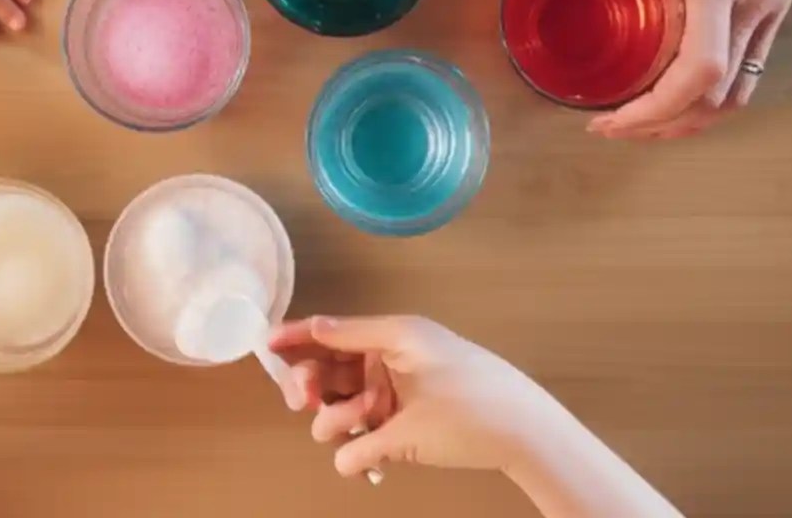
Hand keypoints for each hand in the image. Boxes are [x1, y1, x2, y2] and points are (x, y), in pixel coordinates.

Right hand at [269, 316, 553, 476]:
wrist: (525, 433)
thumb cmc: (470, 404)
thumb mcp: (407, 389)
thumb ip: (355, 379)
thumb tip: (316, 348)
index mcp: (394, 337)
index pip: (334, 330)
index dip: (298, 336)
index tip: (266, 344)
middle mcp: (394, 358)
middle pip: (334, 367)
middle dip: (314, 387)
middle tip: (305, 405)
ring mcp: (402, 387)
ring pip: (348, 399)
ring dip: (338, 417)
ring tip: (347, 432)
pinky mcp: (410, 417)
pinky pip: (370, 427)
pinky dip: (362, 443)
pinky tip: (361, 462)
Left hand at [521, 0, 791, 138]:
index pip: (698, 74)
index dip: (654, 112)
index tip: (611, 120)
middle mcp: (753, 2)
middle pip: (715, 100)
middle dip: (661, 127)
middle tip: (612, 127)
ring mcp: (774, 5)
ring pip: (739, 93)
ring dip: (692, 119)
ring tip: (646, 121)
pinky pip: (751, 67)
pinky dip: (715, 93)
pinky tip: (683, 87)